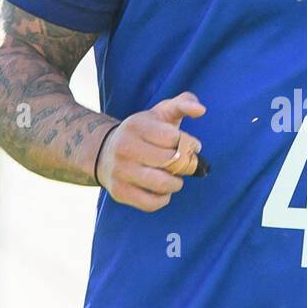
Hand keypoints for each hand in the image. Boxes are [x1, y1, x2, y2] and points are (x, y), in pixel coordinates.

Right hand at [96, 91, 206, 210]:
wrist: (104, 152)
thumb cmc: (143, 132)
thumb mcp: (160, 113)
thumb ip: (184, 103)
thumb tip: (202, 110)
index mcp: (136, 126)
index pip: (174, 138)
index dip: (189, 143)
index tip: (191, 145)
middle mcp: (125, 148)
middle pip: (171, 161)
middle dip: (186, 164)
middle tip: (187, 163)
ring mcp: (120, 171)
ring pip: (163, 184)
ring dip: (177, 183)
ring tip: (175, 177)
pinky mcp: (119, 192)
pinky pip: (151, 203)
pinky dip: (163, 199)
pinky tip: (162, 190)